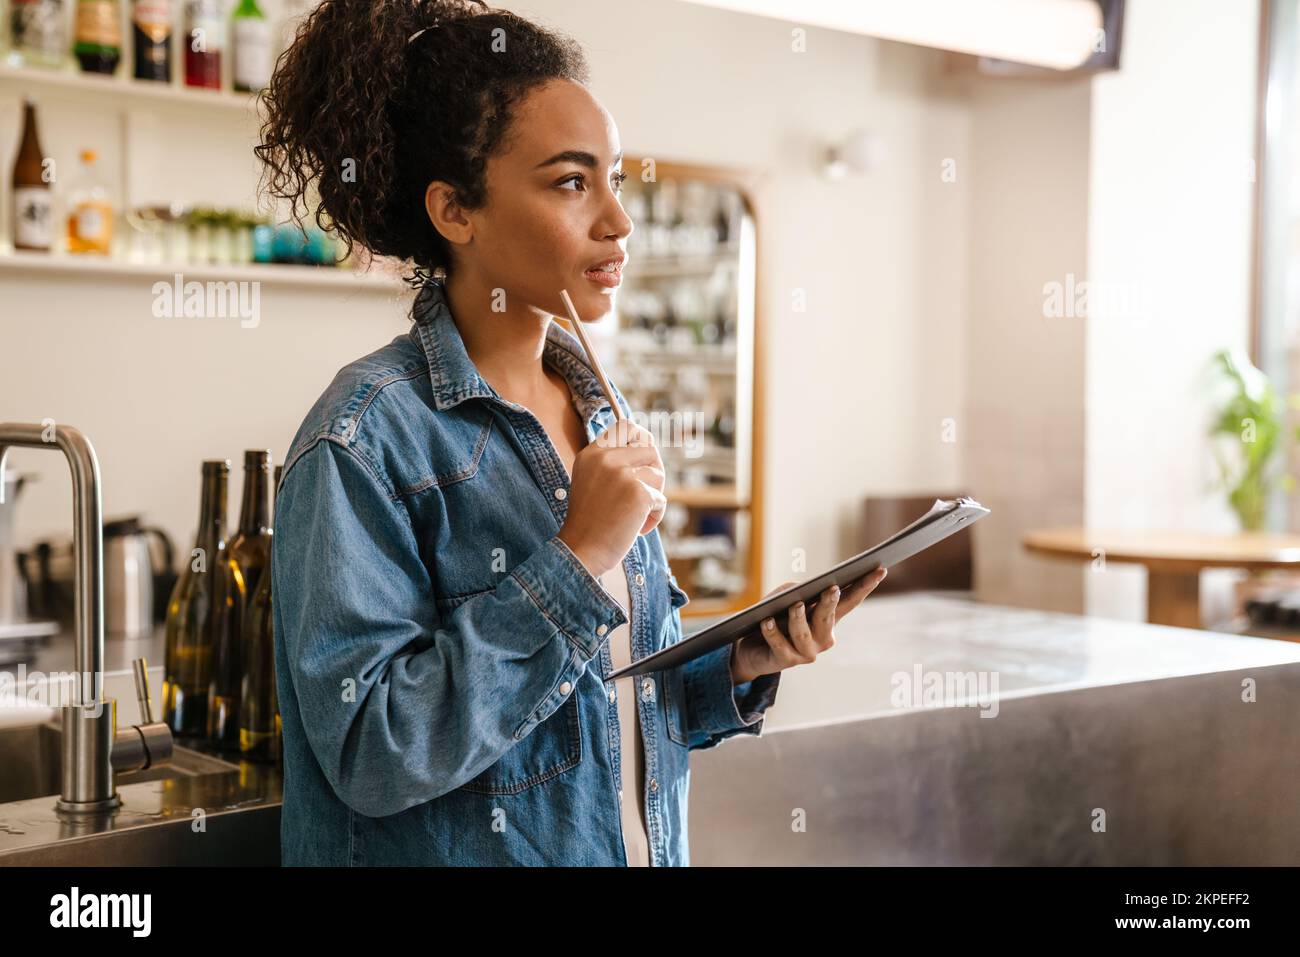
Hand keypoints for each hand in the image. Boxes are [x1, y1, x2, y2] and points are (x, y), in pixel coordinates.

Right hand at [596, 418, 666, 536]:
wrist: (581, 550)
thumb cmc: (590, 522)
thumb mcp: (591, 481)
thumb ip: (613, 462)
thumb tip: (649, 447)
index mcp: (592, 453)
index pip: (626, 426)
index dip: (642, 438)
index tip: (646, 457)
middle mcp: (606, 458)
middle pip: (649, 449)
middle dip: (654, 471)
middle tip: (646, 492)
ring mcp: (622, 474)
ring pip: (657, 474)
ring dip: (654, 497)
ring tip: (636, 515)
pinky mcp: (639, 492)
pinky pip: (661, 499)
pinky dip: (654, 516)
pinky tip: (637, 528)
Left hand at [730, 568, 887, 683]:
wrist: (749, 648)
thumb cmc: (772, 616)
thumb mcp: (783, 597)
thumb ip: (795, 591)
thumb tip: (800, 593)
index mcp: (828, 619)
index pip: (850, 601)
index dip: (865, 586)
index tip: (879, 569)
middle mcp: (823, 637)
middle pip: (829, 617)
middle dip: (830, 603)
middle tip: (832, 588)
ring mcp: (807, 652)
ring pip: (803, 633)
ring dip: (798, 618)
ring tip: (795, 605)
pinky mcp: (787, 661)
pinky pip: (780, 645)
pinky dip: (773, 632)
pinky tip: (767, 621)